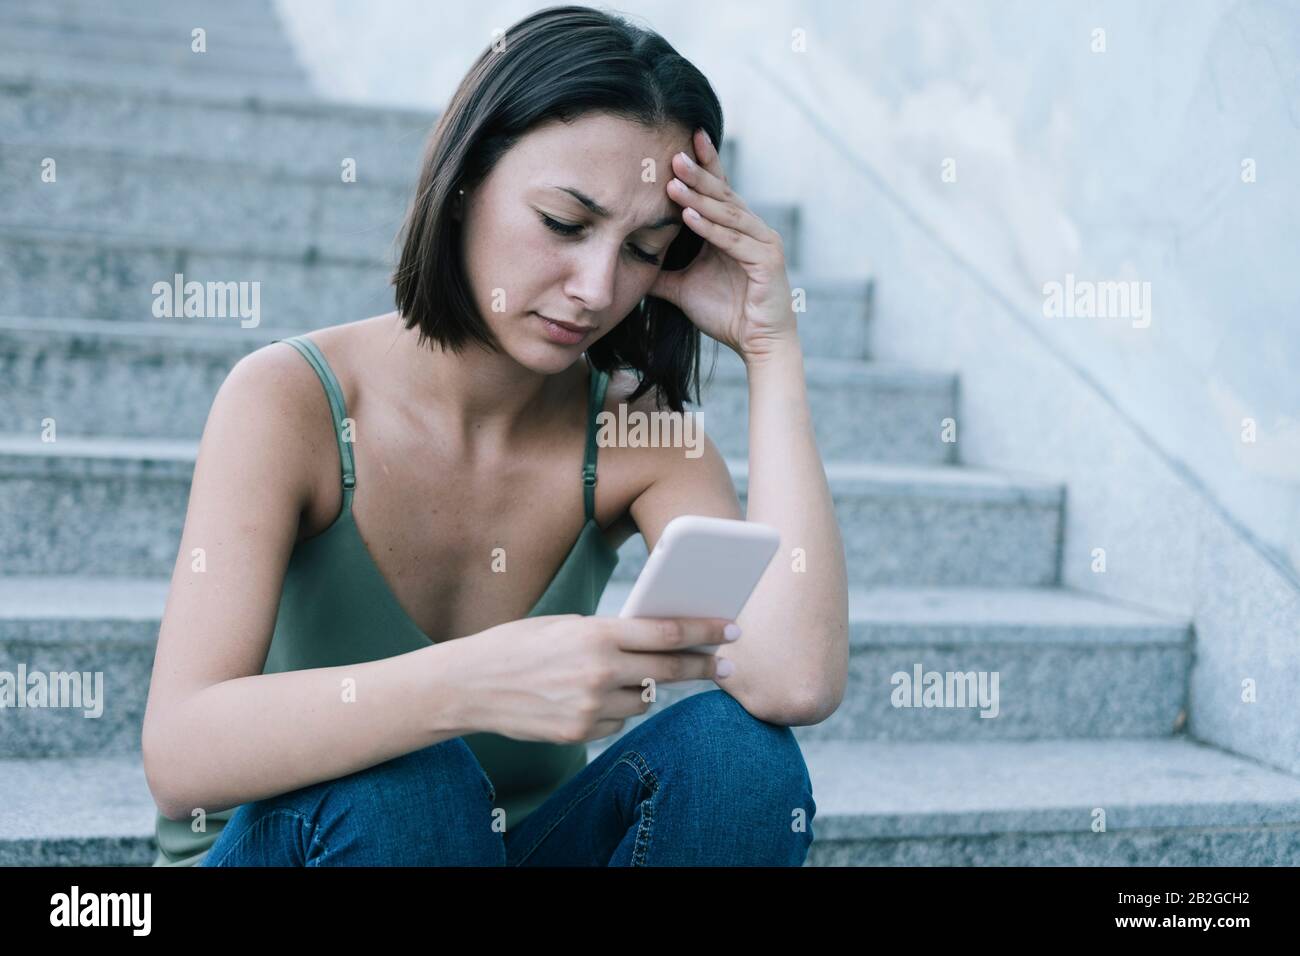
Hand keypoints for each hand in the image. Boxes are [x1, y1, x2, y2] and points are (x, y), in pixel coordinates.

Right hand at [452, 614, 735, 743]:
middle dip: (702, 666)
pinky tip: (588, 696)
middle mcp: (598, 671)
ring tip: (618, 676)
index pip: (665, 632)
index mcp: (595, 634)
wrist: (470, 685)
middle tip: (726, 665)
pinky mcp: (580, 732)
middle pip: (668, 669)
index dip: (704, 630)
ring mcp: (589, 706)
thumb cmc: (519, 645)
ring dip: (644, 688)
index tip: (731, 628)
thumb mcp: (566, 625)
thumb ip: (610, 632)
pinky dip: (614, 708)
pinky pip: (617, 720)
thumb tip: (658, 637)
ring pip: (644, 699)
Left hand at [649, 127, 798, 361]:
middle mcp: (751, 229)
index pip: (718, 190)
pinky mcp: (767, 261)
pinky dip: (711, 228)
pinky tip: (689, 216)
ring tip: (674, 182)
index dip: (705, 164)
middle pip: (722, 194)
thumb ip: (660, 273)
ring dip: (699, 197)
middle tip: (674, 153)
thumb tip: (627, 265)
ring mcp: (762, 242)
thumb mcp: (683, 288)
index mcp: (734, 230)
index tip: (687, 136)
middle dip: (697, 174)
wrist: (757, 345)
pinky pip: (733, 240)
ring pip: (726, 213)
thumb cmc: (727, 315)